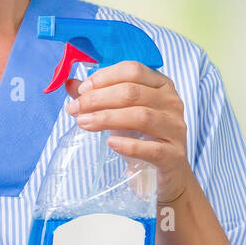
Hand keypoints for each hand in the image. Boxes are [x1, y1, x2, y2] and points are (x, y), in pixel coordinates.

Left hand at [63, 61, 194, 204]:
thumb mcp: (121, 113)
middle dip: (98, 98)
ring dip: (107, 118)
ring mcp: (175, 128)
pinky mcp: (174, 155)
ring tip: (84, 123)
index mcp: (161, 85)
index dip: (104, 77)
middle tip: (75, 108)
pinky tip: (111, 143)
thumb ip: (98, 97)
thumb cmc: (142, 138)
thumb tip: (70, 84)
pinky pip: (151, 148)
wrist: (164, 174)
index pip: (133, 70)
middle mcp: (172, 102)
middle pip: (133, 92)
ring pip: (141, 116)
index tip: (82, 90)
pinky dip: (129, 145)